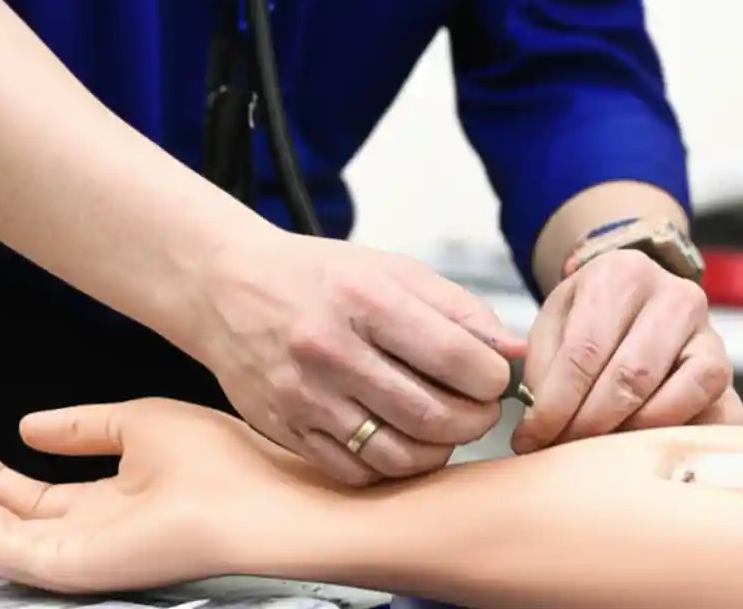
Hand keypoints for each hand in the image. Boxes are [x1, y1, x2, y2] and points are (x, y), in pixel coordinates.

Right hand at [0, 400, 336, 592]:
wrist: (265, 499)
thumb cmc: (227, 462)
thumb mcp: (142, 424)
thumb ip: (83, 428)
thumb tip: (29, 427)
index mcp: (112, 500)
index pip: (35, 495)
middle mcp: (91, 531)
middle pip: (8, 517)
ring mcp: (80, 552)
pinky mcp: (73, 565)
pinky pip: (0, 548)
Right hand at [194, 232, 525, 485]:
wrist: (228, 288)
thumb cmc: (320, 278)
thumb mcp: (395, 271)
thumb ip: (460, 310)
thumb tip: (514, 351)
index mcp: (364, 299)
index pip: (454, 357)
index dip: (492, 378)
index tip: (497, 378)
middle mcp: (330, 350)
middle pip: (431, 413)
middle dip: (476, 420)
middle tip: (481, 409)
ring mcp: (304, 396)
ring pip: (397, 454)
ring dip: (440, 450)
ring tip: (446, 427)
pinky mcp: (286, 430)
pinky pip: (357, 472)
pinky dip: (393, 466)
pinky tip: (403, 439)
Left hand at [513, 250, 742, 453]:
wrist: (637, 304)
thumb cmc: (591, 318)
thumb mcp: (555, 326)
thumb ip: (543, 369)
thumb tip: (540, 425)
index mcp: (620, 274)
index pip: (584, 351)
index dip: (555, 404)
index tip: (532, 436)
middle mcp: (672, 295)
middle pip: (629, 377)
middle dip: (589, 424)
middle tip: (561, 448)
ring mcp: (706, 330)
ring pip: (672, 395)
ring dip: (628, 434)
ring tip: (595, 449)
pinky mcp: (722, 366)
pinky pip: (707, 408)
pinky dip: (669, 432)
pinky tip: (638, 443)